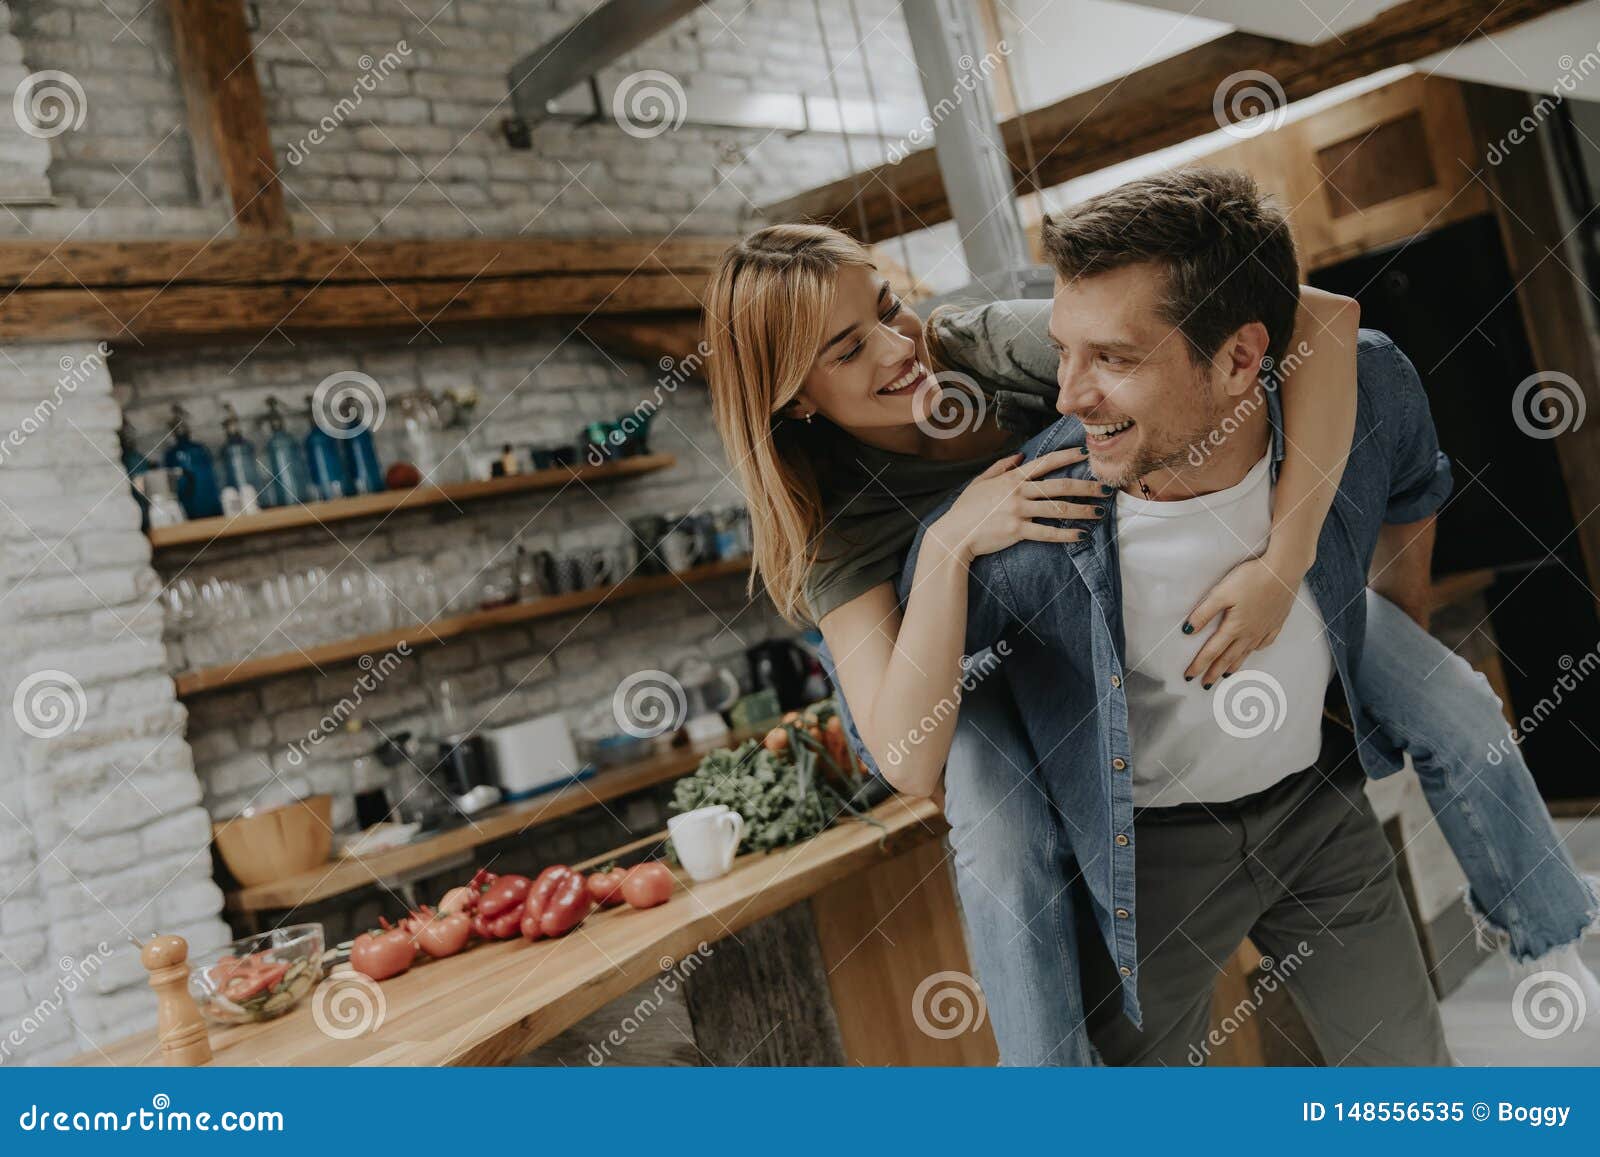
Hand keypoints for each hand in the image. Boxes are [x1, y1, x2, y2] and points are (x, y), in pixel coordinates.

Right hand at [926, 447, 1103, 563]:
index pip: (1045, 462)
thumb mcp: (980, 481)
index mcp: (1011, 478)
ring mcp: (1018, 511)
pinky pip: (1048, 532)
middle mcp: (1018, 491)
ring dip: (1082, 510)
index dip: (1068, 456)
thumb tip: (1020, 455)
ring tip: (1099, 512)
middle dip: (1086, 486)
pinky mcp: (1017, 531)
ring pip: (1058, 508)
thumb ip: (1001, 466)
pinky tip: (1081, 535)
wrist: (954, 533)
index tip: (1087, 454)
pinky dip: (1066, 534)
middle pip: (1060, 485)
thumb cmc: (966, 508)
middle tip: (1106, 488)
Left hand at [1181, 552, 1306, 686]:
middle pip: (1228, 657)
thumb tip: (1188, 631)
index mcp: (1234, 627)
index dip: (1199, 665)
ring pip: (1246, 652)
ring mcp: (1265, 629)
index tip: (1189, 676)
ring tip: (1226, 674)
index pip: (1211, 651)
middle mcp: (1250, 633)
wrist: (1283, 571)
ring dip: (1234, 665)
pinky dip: (1255, 650)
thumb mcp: (1221, 593)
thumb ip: (1204, 613)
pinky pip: (1264, 642)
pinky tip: (1253, 651)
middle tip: (1206, 684)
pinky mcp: (1276, 622)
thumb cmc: (1252, 578)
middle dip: (1214, 672)